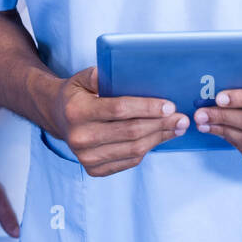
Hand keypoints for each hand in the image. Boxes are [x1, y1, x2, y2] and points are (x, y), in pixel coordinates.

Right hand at [49, 67, 186, 176]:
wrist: (58, 117)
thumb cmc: (78, 93)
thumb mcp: (84, 77)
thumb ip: (102, 75)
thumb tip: (129, 72)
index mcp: (78, 111)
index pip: (120, 110)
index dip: (147, 108)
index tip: (170, 106)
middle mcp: (80, 137)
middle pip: (131, 132)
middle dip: (161, 125)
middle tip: (182, 118)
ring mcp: (86, 157)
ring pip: (133, 149)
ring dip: (160, 138)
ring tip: (177, 128)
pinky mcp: (94, 169)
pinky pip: (129, 161)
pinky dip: (148, 149)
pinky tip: (160, 138)